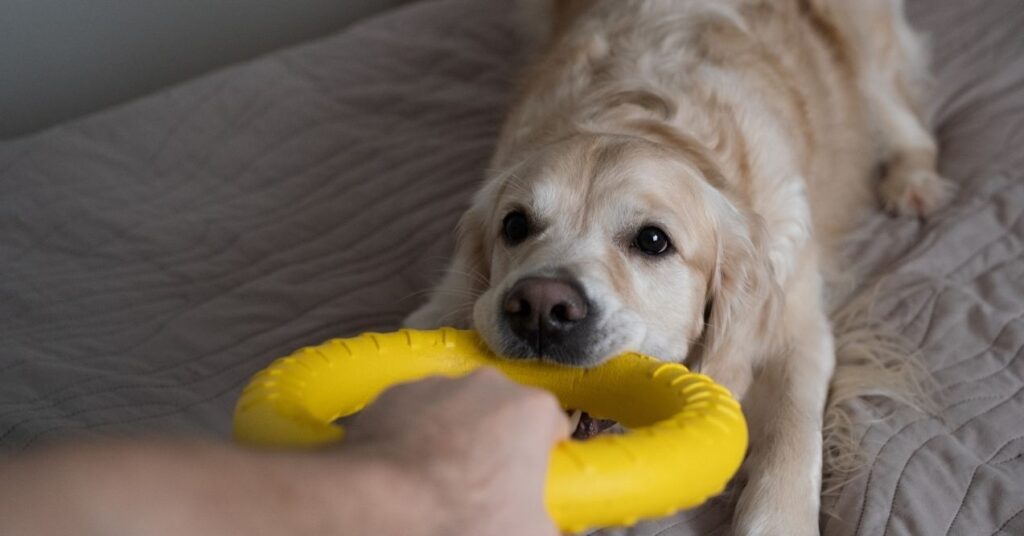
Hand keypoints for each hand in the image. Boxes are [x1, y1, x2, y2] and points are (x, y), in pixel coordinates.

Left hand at [345, 369, 569, 535]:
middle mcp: (488, 384)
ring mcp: (440, 384)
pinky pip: (417, 413)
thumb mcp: (530, 533)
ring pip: (459, 409)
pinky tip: (410, 471)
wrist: (379, 505)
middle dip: (498, 445)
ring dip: (455, 437)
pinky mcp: (397, 393)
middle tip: (485, 488)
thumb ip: (552, 526)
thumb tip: (546, 529)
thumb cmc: (457, 515)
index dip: (544, 458)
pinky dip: (416, 435)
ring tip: (441, 482)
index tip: (530, 482)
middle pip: (504, 414)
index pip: (554, 427)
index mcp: (532, 410)